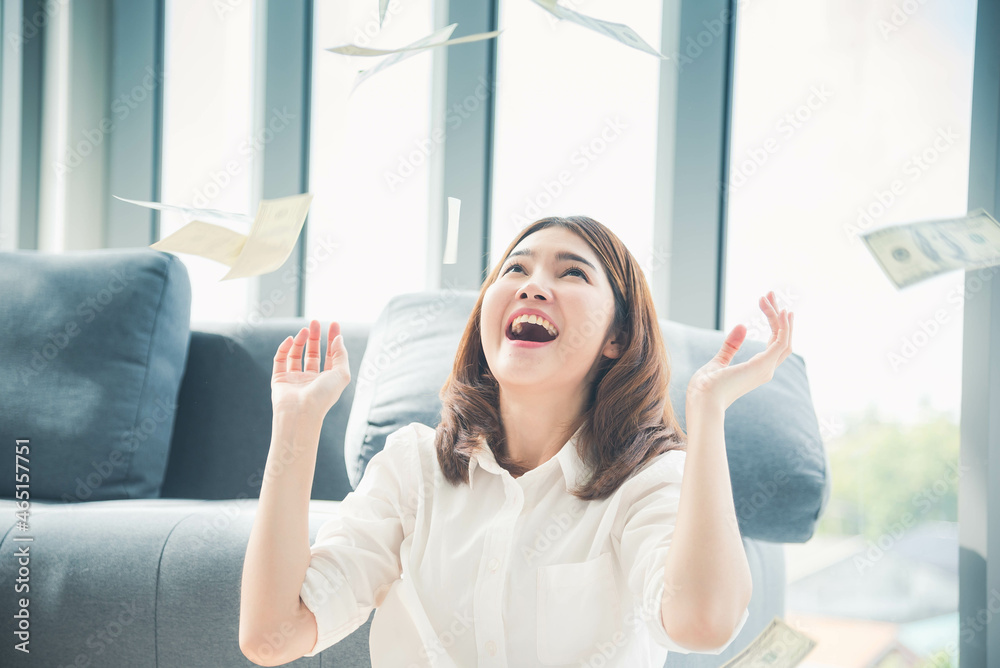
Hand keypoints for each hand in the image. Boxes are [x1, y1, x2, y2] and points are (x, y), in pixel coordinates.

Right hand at [271, 320, 350, 418]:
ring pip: (296, 355)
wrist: (300, 412)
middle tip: (314, 321)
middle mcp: (311, 379)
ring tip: (304, 330)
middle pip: (313, 353)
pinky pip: (280, 360)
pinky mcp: (279, 379)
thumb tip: (338, 338)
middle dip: (314, 336)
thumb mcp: (341, 373)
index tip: (333, 323)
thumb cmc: (323, 396)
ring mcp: (294, 379)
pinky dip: (284, 348)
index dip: (332, 339)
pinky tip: (290, 339)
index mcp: (327, 379)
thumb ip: (341, 354)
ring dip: (300, 341)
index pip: (330, 355)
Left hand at [686, 291, 793, 410]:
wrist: (702, 401)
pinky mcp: (763, 365)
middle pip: (782, 340)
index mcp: (757, 370)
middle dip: (778, 316)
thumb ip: (730, 346)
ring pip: (784, 339)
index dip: (775, 324)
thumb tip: (742, 326)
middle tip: (771, 294)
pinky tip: (780, 310)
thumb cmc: (706, 388)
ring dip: (780, 317)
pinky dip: (783, 326)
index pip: (774, 345)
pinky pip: (781, 342)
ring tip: (772, 297)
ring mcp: (766, 368)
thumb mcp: (718, 362)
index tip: (766, 304)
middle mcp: (766, 370)